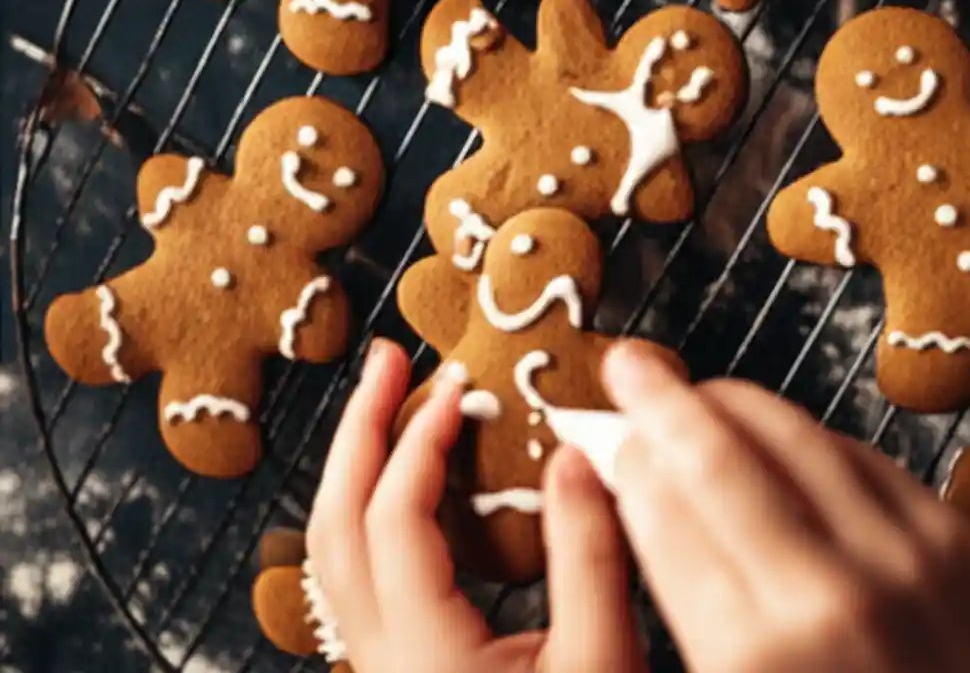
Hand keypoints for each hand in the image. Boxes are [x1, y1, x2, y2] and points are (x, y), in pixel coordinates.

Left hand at [306, 339, 645, 672]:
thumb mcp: (602, 660)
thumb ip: (589, 558)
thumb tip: (574, 456)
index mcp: (426, 652)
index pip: (396, 521)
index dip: (420, 443)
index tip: (456, 386)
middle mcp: (384, 657)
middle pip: (335, 526)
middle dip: (359, 432)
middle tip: (387, 360)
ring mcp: (383, 664)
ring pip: (332, 553)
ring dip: (356, 468)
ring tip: (387, 404)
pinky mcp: (400, 667)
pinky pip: (355, 575)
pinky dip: (369, 511)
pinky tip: (403, 487)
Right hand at [602, 341, 969, 672]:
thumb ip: (690, 614)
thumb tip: (637, 511)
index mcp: (753, 652)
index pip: (664, 512)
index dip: (627, 459)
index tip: (606, 436)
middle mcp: (826, 591)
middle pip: (719, 455)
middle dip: (661, 401)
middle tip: (628, 366)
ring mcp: (902, 556)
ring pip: (794, 436)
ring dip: (734, 402)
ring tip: (697, 392)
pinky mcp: (955, 541)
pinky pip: (862, 455)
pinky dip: (809, 435)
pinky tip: (781, 436)